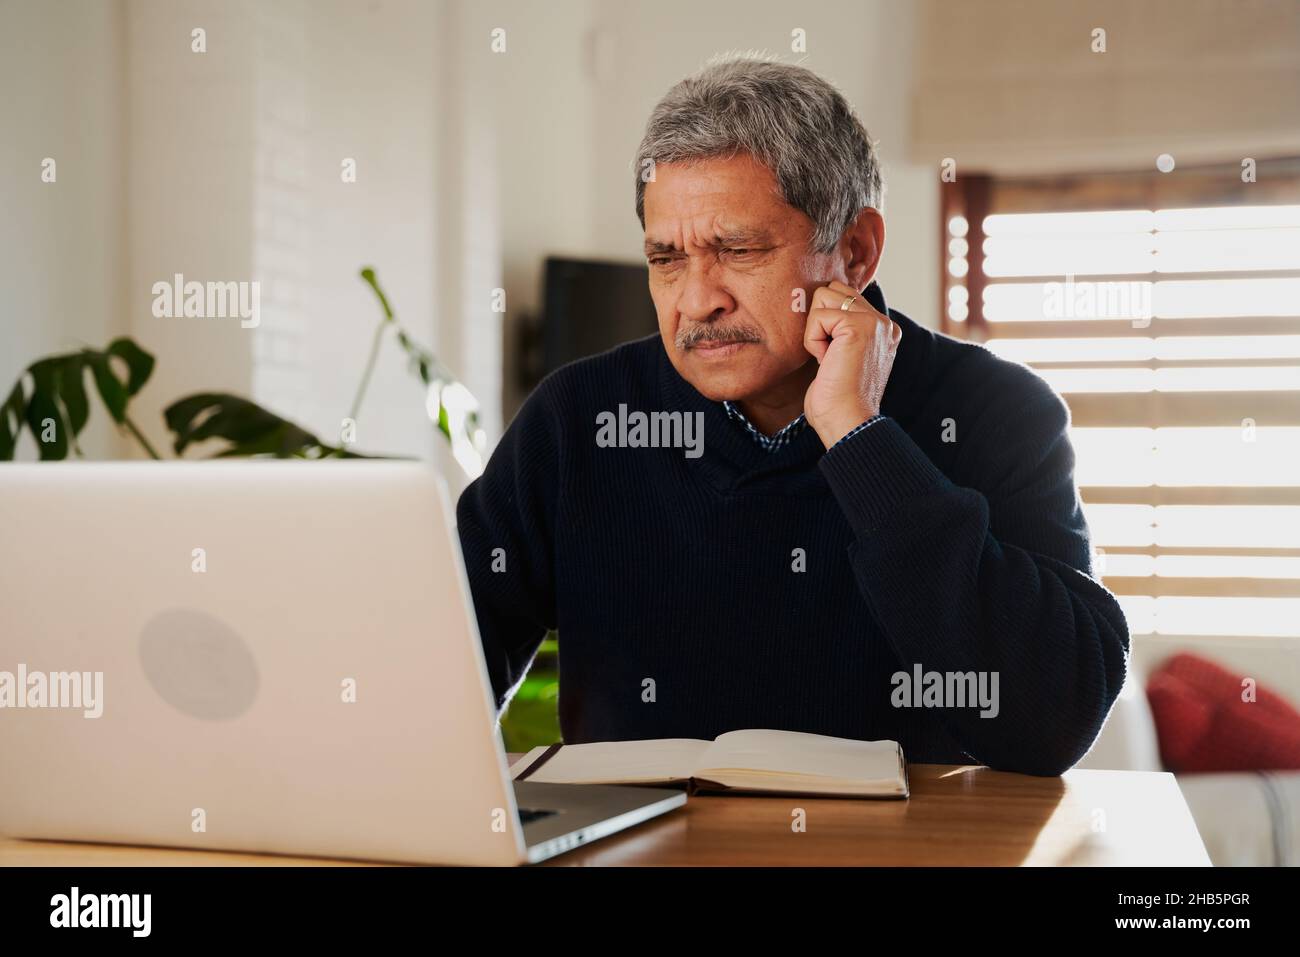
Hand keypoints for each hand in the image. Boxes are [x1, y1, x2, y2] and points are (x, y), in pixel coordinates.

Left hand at [802, 280, 899, 447]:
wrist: (847, 422)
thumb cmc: (837, 399)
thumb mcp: (842, 357)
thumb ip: (840, 330)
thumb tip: (816, 305)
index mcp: (883, 329)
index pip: (844, 295)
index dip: (825, 320)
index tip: (830, 354)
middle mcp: (883, 322)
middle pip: (833, 288)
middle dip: (819, 319)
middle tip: (827, 354)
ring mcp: (874, 322)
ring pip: (824, 295)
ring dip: (815, 330)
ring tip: (829, 357)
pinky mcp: (858, 326)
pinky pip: (818, 316)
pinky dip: (813, 341)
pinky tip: (827, 362)